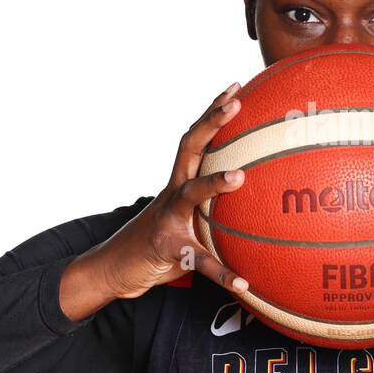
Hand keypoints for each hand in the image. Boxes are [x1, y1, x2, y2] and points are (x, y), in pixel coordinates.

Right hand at [59, 82, 250, 320]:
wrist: (115, 269)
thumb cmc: (161, 241)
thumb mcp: (188, 220)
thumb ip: (215, 210)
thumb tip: (258, 205)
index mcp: (179, 182)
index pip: (196, 139)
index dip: (213, 112)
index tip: (235, 88)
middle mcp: (172, 193)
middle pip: (190, 148)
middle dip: (212, 123)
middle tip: (236, 104)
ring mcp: (167, 219)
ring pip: (190, 194)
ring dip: (213, 184)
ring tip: (240, 177)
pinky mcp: (167, 249)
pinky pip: (198, 261)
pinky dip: (222, 273)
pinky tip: (244, 284)